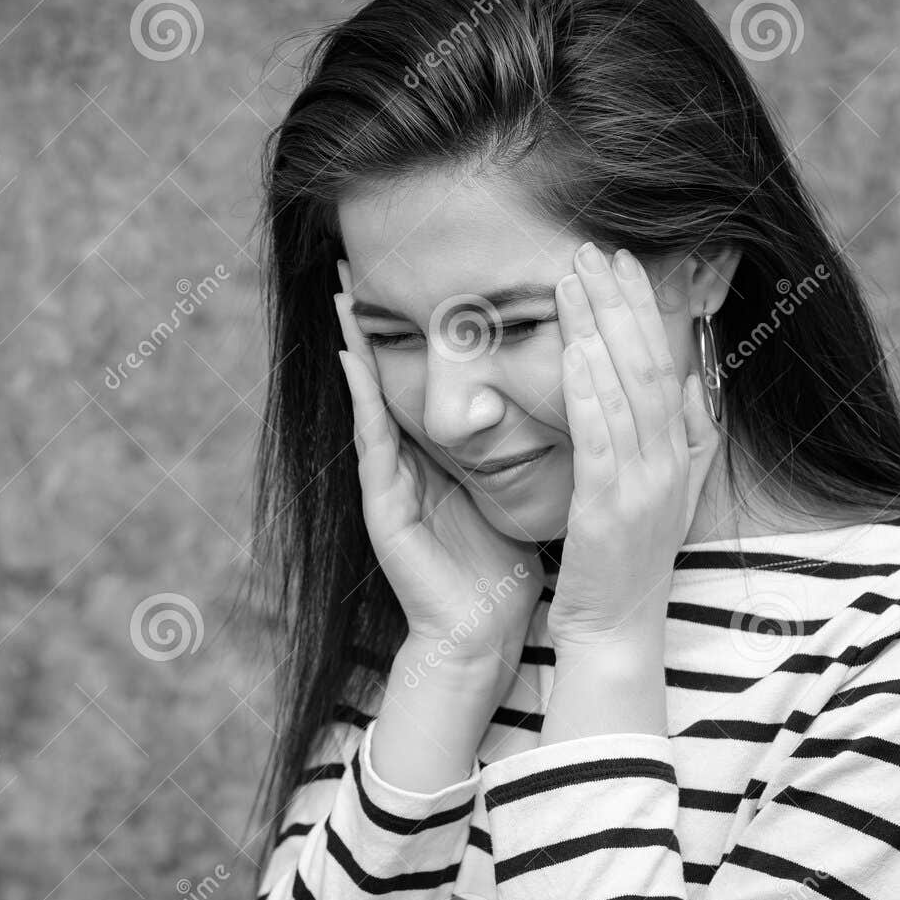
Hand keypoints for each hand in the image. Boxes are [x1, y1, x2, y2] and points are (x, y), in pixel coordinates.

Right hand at [332, 258, 542, 668]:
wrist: (480, 630)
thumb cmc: (501, 564)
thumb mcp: (515, 487)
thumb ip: (518, 445)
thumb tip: (560, 395)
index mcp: (437, 455)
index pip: (424, 380)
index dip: (417, 331)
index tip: (411, 276)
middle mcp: (405, 461)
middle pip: (384, 380)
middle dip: (365, 327)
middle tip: (348, 269)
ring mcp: (388, 482)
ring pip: (368, 402)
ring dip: (351, 351)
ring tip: (339, 300)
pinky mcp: (382, 507)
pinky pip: (370, 445)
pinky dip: (361, 403)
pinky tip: (352, 365)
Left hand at [547, 242, 720, 651]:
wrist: (616, 631)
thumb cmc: (626, 562)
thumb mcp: (666, 493)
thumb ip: (686, 437)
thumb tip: (694, 378)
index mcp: (681, 454)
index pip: (667, 364)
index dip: (644, 310)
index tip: (620, 264)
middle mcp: (670, 462)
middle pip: (651, 364)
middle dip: (621, 303)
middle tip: (593, 250)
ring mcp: (645, 485)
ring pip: (628, 390)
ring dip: (599, 329)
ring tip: (573, 280)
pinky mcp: (611, 509)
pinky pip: (603, 438)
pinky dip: (590, 391)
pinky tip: (572, 351)